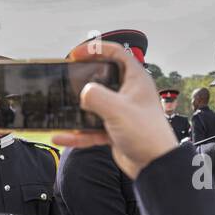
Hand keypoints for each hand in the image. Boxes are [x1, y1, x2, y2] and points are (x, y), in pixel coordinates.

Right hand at [50, 39, 176, 178]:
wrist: (155, 166)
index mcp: (136, 80)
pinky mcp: (115, 130)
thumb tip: (83, 93)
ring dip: (77, 109)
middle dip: (83, 78)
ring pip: (94, 105)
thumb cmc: (147, 135)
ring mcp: (121, 112)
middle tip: (67, 78)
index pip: (117, 53)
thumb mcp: (118, 109)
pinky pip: (91, 129)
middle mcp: (129, 94)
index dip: (97, 48)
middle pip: (102, 78)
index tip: (77, 53)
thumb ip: (96, 96)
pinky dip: (77, 134)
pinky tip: (61, 136)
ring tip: (59, 108)